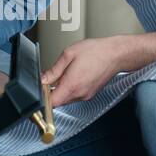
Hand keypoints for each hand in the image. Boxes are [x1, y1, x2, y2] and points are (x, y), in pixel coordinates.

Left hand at [41, 30, 155, 106]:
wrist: (116, 54)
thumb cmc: (96, 51)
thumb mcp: (68, 54)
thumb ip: (53, 70)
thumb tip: (42, 80)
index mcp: (72, 85)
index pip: (51, 103)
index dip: (42, 99)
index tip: (38, 91)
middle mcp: (79, 94)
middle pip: (57, 102)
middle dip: (50, 93)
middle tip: (48, 79)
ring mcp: (85, 96)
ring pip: (65, 99)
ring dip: (60, 90)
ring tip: (63, 74)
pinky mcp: (89, 95)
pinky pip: (74, 96)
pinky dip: (69, 89)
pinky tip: (73, 76)